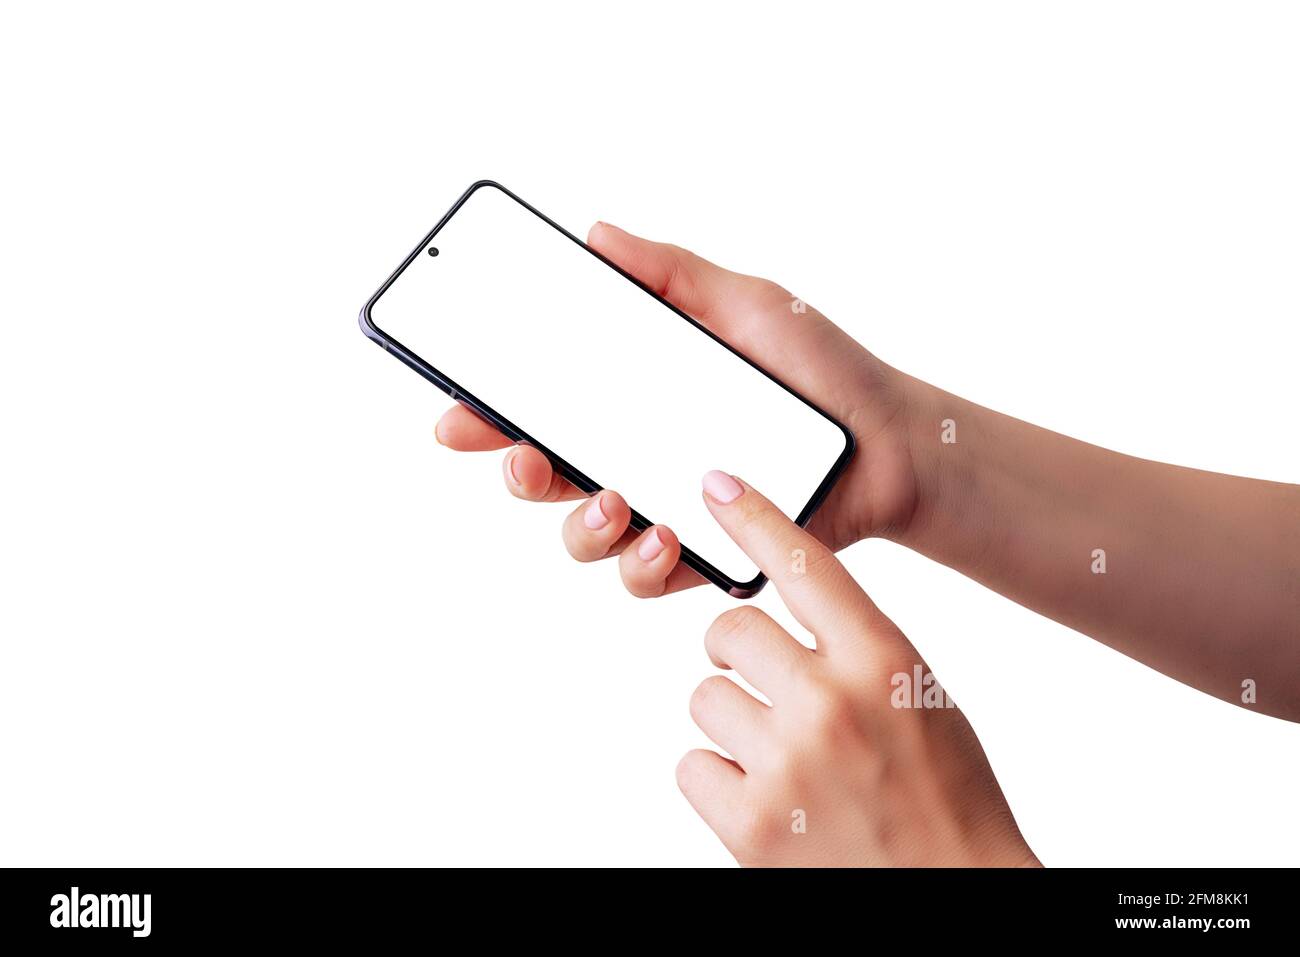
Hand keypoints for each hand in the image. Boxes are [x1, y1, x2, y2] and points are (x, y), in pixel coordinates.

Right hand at [434, 222, 918, 596]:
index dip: (491, 414)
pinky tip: (662, 536)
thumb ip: (672, 274)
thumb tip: (597, 234)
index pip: (545, 406)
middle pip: (546, 475)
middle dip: (517, 472)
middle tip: (524, 458)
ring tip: (610, 500)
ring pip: (585, 534)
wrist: (892, 440)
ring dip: (578, 524)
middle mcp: (637, 456)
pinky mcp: (703, 555)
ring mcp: (666, 508)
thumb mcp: (746, 304)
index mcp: (634, 398)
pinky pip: (647, 575)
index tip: (458, 410)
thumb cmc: (823, 368)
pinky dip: (641, 563)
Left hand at [678, 470, 1037, 866]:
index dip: (754, 517)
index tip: (716, 485)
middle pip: (730, 628)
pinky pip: (690, 763)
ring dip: (730, 720)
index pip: (807, 564)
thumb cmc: (944, 794)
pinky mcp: (749, 822)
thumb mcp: (920, 697)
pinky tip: (761, 796)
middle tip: (757, 678)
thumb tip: (784, 618)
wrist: (954, 894)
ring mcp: (786, 764)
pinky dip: (716, 778)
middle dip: (733, 650)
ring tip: (777, 757)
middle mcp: (831, 702)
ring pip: (704, 697)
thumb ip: (857, 649)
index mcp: (884, 660)